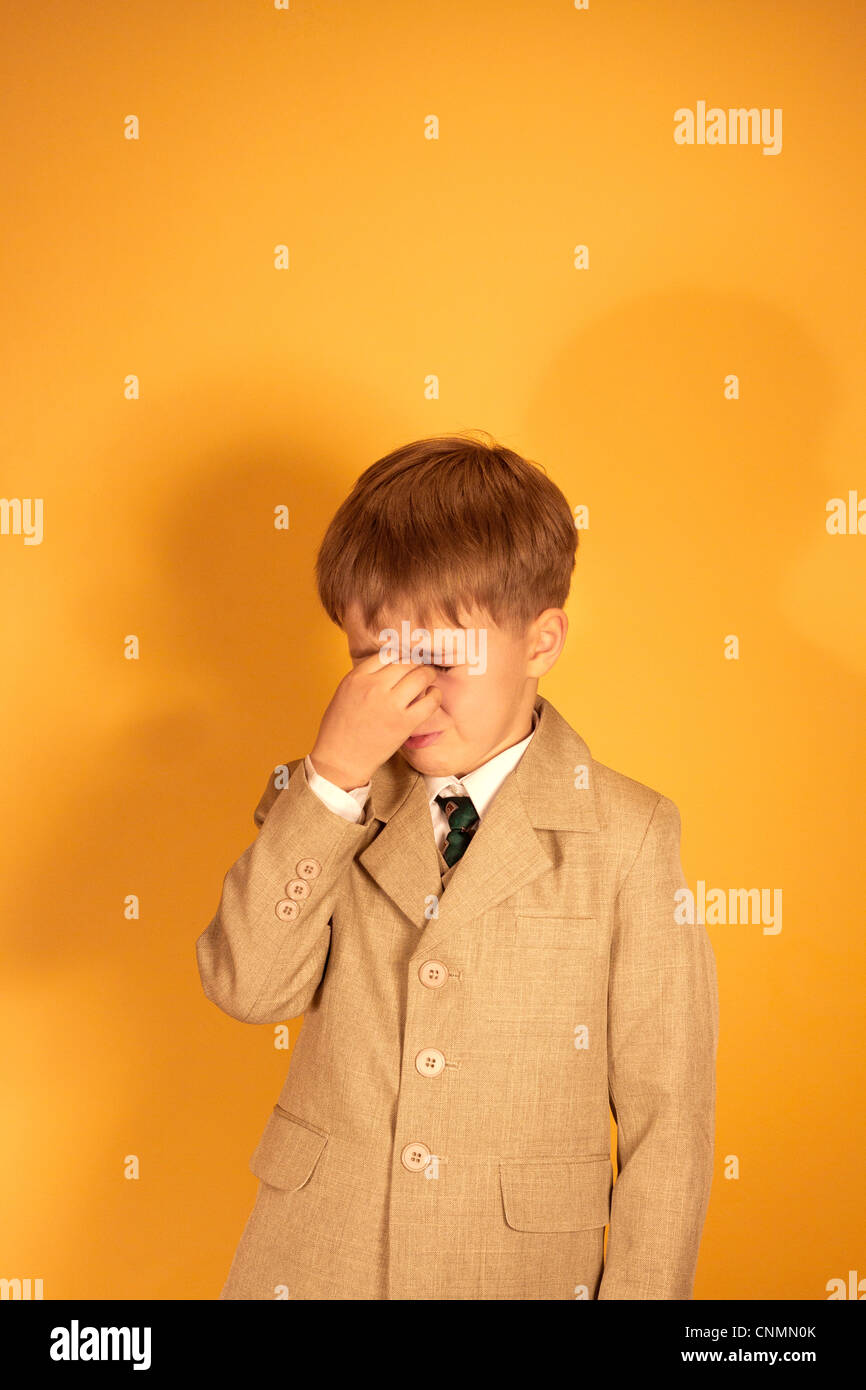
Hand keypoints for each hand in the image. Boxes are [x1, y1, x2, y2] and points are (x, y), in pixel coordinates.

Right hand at [309, 652, 442, 788]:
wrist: (340, 759)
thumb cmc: (340, 728)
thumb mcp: (345, 692)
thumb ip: (365, 676)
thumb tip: (389, 665)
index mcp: (357, 678)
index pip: (387, 653)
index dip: (401, 656)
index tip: (407, 660)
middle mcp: (373, 687)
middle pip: (406, 662)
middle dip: (417, 663)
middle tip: (421, 668)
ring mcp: (390, 704)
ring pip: (420, 676)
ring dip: (428, 675)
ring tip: (429, 679)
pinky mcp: (404, 723)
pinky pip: (430, 702)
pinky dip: (435, 695)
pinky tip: (433, 696)